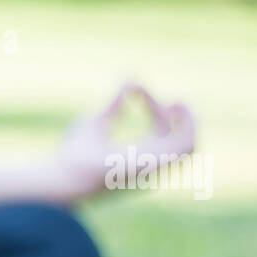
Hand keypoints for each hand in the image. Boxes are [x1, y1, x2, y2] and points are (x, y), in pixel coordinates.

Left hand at [54, 83, 196, 201]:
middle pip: (176, 138)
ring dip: (189, 121)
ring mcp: (154, 168)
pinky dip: (187, 125)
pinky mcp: (156, 165)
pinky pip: (187, 147)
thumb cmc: (73, 156)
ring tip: (177, 100)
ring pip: (188, 145)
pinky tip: (174, 105)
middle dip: (177, 116)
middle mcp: (149, 167)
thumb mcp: (95, 122)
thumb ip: (112, 106)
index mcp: (136, 160)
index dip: (153, 107)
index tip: (133, 89)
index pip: (157, 132)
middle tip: (168, 98)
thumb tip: (126, 82)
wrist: (66, 175)